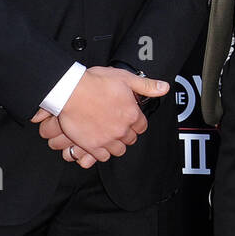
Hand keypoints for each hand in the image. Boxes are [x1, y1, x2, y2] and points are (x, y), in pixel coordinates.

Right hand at [30, 67, 168, 165]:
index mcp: (131, 114)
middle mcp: (121, 129)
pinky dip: (102, 152)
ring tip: (108, 135)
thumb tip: (163, 88)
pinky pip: (103, 157)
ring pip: (118, 150)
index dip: (136, 122)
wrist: (70, 91)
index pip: (141, 126)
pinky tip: (98, 143)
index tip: (130, 119)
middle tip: (116, 125)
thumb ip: (146, 86)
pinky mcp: (92, 146)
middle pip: (130, 139)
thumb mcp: (125, 78)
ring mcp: (107, 139)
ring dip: (115, 144)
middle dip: (126, 133)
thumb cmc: (94, 83)